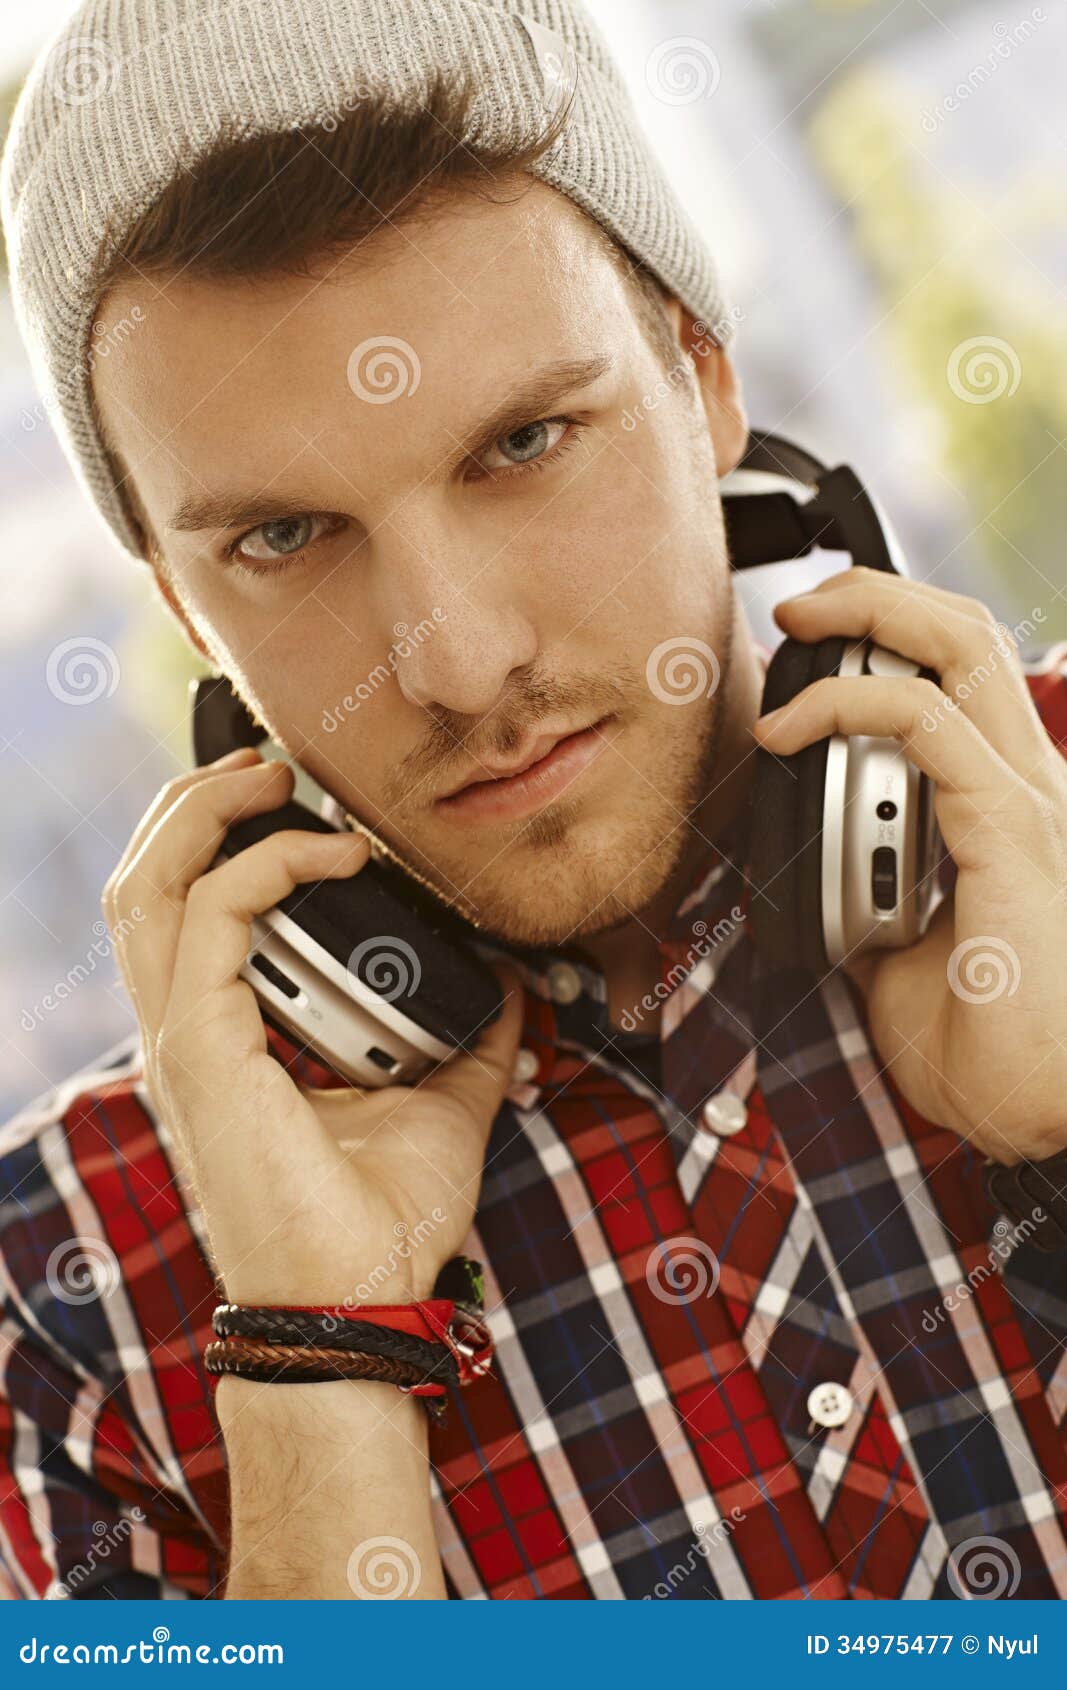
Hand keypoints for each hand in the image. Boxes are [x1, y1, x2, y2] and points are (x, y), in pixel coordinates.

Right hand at [100, 748, 522, 1302]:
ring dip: (204, 817)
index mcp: (223, 1042)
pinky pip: (214, 920)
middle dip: (196, 808)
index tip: (296, 802)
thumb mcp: (444, 1100)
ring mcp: (183, 1043)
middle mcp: (186, 1034)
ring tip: (272, 776)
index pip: (182, 915)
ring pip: (147, 888)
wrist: (357, 1307)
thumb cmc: (380, 1222)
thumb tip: (518, 980)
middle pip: (143, 884)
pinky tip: (336, 852)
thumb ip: (473, 1034)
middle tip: (269, 766)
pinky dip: (267, 867)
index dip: (218, 842)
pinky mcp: (202, 1053)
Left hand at [753, 567, 1066, 1165]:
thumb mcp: (902, 960)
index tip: (810, 648)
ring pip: (964, 650)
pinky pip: (929, 729)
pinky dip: (851, 707)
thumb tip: (816, 884)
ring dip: (873, 613)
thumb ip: (870, 904)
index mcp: (1008, 812)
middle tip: (802, 604)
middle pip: (971, 637)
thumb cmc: (992, 1052)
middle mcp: (1031, 789)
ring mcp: (1030, 804)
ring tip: (799, 620)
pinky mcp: (1014, 833)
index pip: (964, 685)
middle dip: (881, 594)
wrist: (1043, 1120)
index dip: (895, 641)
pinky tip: (790, 727)